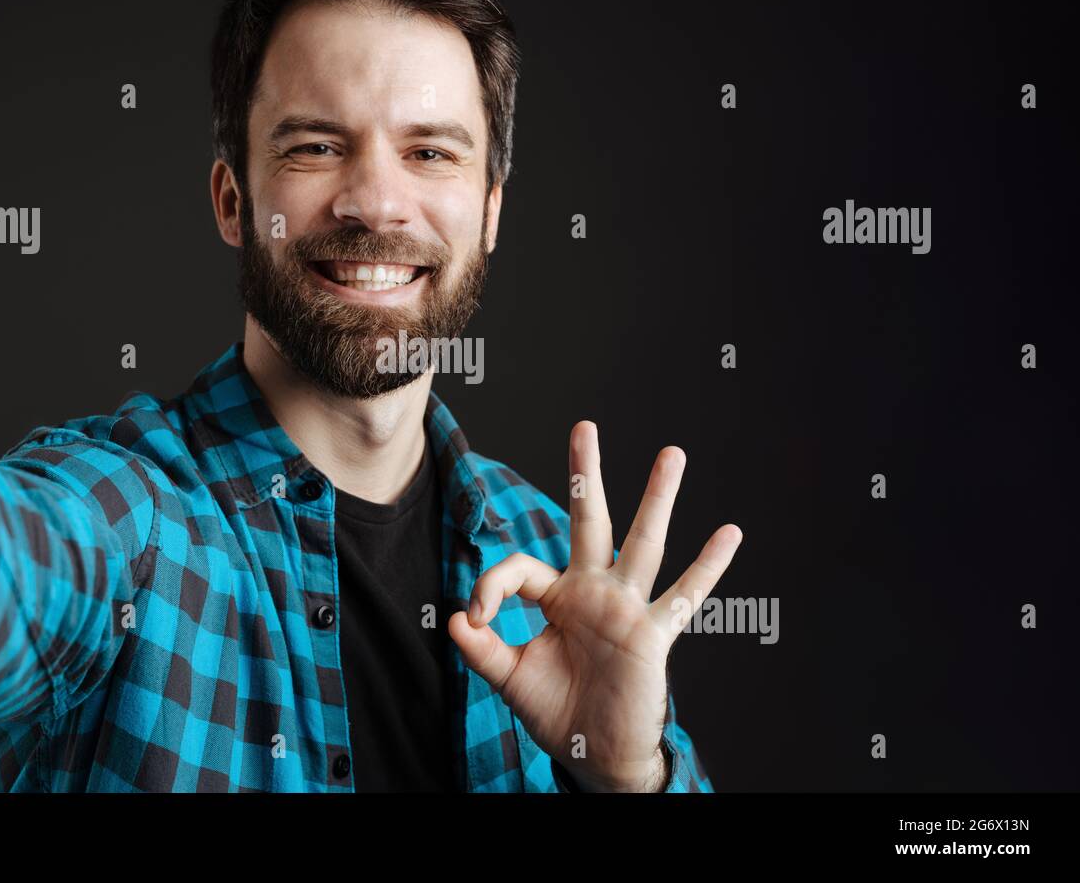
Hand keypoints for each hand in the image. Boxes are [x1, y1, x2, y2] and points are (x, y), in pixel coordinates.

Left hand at [447, 421, 741, 791]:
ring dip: (657, 498)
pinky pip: (684, 596)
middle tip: (584, 427)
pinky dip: (708, 567)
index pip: (520, 569)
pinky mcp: (652, 635)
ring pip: (643, 543)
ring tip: (672, 454)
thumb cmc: (557, 713)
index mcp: (558, 598)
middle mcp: (594, 591)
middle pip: (588, 520)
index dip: (491, 588)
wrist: (594, 758)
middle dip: (585, 474)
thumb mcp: (510, 678)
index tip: (476, 619)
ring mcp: (626, 608)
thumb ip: (482, 649)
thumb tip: (456, 617)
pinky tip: (729, 534)